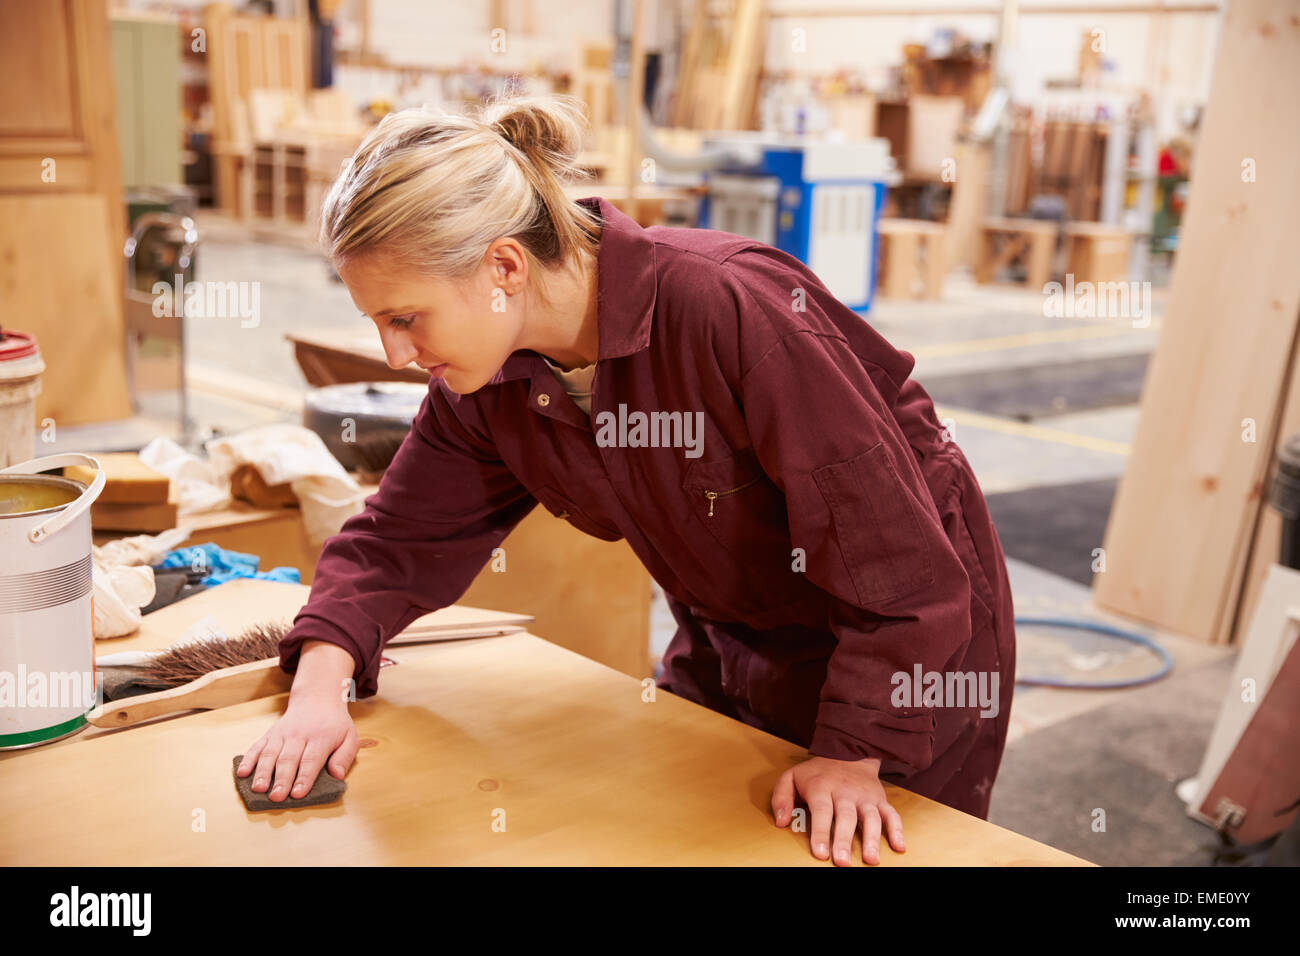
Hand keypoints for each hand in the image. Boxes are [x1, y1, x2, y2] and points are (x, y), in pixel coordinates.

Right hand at [236, 661, 358, 802]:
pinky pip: (257, 746)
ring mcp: (282, 734)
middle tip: (276, 797)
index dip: (304, 777)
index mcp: (321, 738)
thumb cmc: (334, 724)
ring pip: (270, 753)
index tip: (298, 793)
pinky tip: (242, 773)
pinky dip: (248, 759)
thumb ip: (345, 757)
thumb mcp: (349, 737)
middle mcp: (299, 735)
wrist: (317, 699)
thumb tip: (337, 775)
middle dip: (281, 779)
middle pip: (288, 759)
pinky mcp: (270, 734)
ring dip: (262, 772)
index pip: (311, 760)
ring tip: (258, 789)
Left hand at [771, 755, 905, 865]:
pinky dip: (897, 830)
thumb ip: (781, 797)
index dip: (821, 833)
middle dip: (845, 840)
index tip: (820, 854)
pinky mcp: (880, 800)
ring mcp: (865, 797)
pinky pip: (892, 814)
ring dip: (872, 839)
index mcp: (822, 787)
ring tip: (870, 860)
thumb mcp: (791, 777)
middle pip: (846, 817)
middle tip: (843, 862)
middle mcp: (845, 792)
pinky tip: (899, 847)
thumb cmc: (817, 773)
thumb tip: (780, 822)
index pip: (822, 811)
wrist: (847, 753)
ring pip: (871, 818)